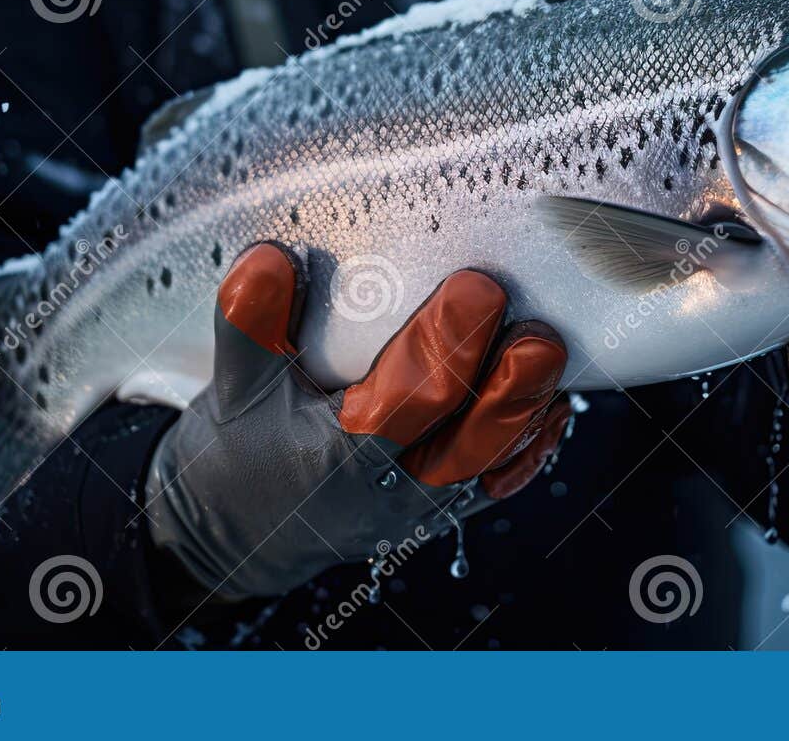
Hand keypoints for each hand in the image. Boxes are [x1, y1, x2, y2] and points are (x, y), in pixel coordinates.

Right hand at [145, 243, 571, 599]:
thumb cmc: (241, 447)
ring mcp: (425, 506)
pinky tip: (555, 398)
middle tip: (539, 329)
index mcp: (334, 459)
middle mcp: (390, 491)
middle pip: (470, 442)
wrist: (242, 531)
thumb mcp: (233, 383)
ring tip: (552, 348)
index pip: (404, 402)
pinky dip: (533, 441)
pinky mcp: (447, 508)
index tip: (476, 286)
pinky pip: (503, 480)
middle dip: (511, 384)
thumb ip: (249, 322)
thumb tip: (271, 257)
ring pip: (496, 463)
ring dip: (531, 407)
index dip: (444, 346)